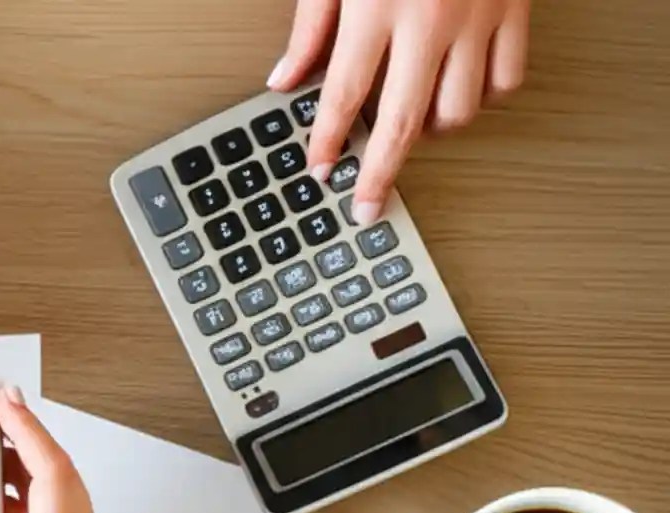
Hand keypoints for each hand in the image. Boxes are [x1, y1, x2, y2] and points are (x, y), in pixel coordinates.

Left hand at [268, 0, 530, 223]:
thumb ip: (311, 23)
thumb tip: (284, 79)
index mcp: (378, 7)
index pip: (345, 95)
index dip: (328, 141)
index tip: (318, 170)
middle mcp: (431, 20)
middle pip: (405, 120)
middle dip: (382, 171)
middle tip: (369, 205)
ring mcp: (479, 18)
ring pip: (461, 108)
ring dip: (432, 129)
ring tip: (409, 127)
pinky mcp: (515, 10)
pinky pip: (507, 78)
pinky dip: (484, 96)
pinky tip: (460, 92)